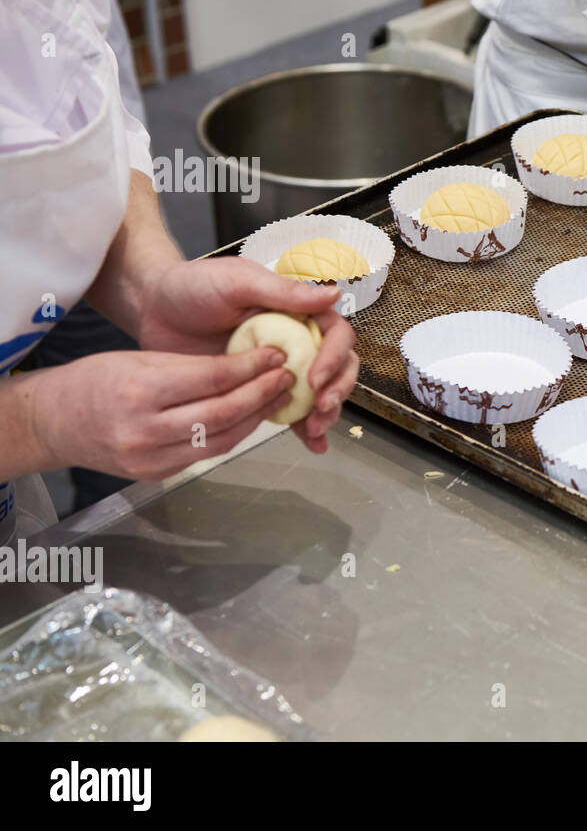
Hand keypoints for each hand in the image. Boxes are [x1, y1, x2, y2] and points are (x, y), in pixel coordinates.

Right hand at [31, 347, 295, 480]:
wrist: (55, 423)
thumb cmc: (96, 381)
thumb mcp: (138, 359)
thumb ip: (189, 367)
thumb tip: (246, 365)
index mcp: (139, 391)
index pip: (212, 380)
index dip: (251, 367)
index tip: (276, 356)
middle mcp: (145, 430)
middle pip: (223, 413)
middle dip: (262, 394)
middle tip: (287, 377)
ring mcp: (150, 459)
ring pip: (222, 440)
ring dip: (256, 418)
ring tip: (277, 397)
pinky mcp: (155, 475)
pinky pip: (206, 454)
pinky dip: (233, 435)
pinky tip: (250, 418)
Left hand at [136, 256, 358, 452]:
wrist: (154, 310)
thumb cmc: (193, 285)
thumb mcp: (239, 281)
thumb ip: (285, 292)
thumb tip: (334, 293)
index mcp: (298, 311)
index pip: (335, 334)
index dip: (333, 358)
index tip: (315, 377)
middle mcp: (296, 338)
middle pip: (338, 366)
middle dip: (336, 390)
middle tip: (321, 407)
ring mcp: (279, 366)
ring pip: (319, 392)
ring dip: (324, 413)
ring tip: (313, 429)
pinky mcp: (259, 388)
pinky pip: (288, 409)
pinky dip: (302, 428)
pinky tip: (310, 442)